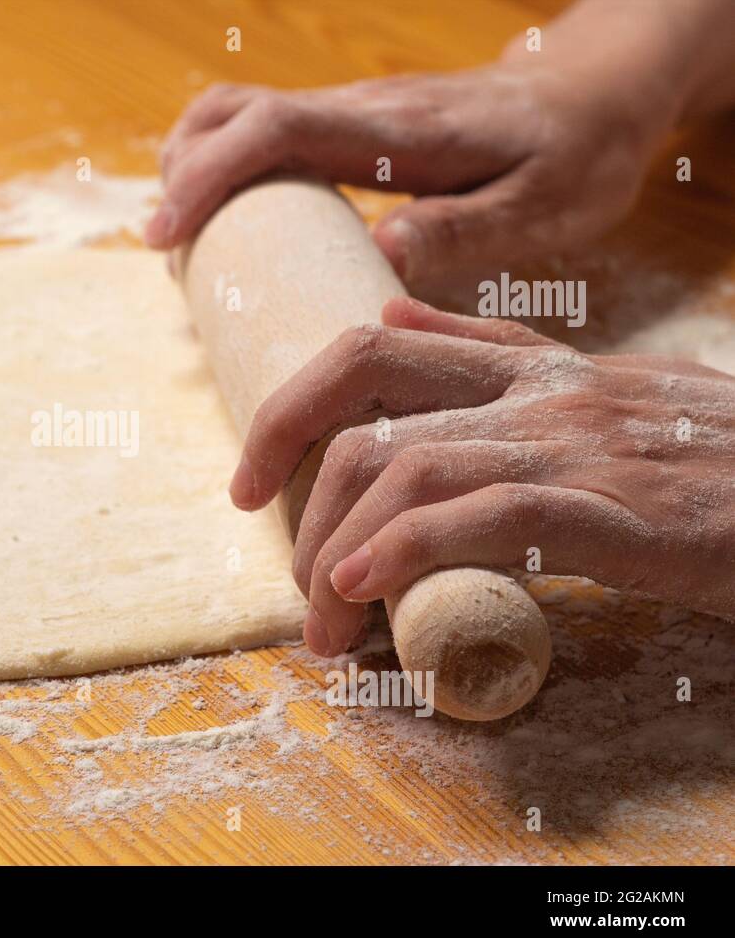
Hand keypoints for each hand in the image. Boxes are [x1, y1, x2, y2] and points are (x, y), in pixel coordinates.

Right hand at [146, 64, 669, 287]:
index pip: (276, 130)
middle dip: (180, 172)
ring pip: (240, 113)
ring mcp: (351, 111)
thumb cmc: (577, 153)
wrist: (598, 89)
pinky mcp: (352, 123)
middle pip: (234, 111)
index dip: (208, 177)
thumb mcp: (546, 205)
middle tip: (164, 249)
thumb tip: (378, 257)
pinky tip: (229, 219)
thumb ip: (466, 230)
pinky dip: (224, 164)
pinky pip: (265, 131)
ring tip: (183, 238)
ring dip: (194, 163)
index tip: (163, 233)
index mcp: (396, 129)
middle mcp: (360, 108)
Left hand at [229, 298, 734, 656]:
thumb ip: (498, 355)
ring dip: (339, 552)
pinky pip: (482, 516)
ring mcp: (577, 445)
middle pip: (367, 414)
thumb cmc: (714, 462)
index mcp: (532, 368)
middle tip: (290, 580)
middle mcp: (541, 393)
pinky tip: (364, 587)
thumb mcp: (605, 390)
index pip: (373, 351)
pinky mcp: (616, 507)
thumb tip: (394, 314)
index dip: (289, 408)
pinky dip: (405, 551)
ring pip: (408, 469)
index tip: (249, 482)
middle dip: (297, 495)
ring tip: (323, 622)